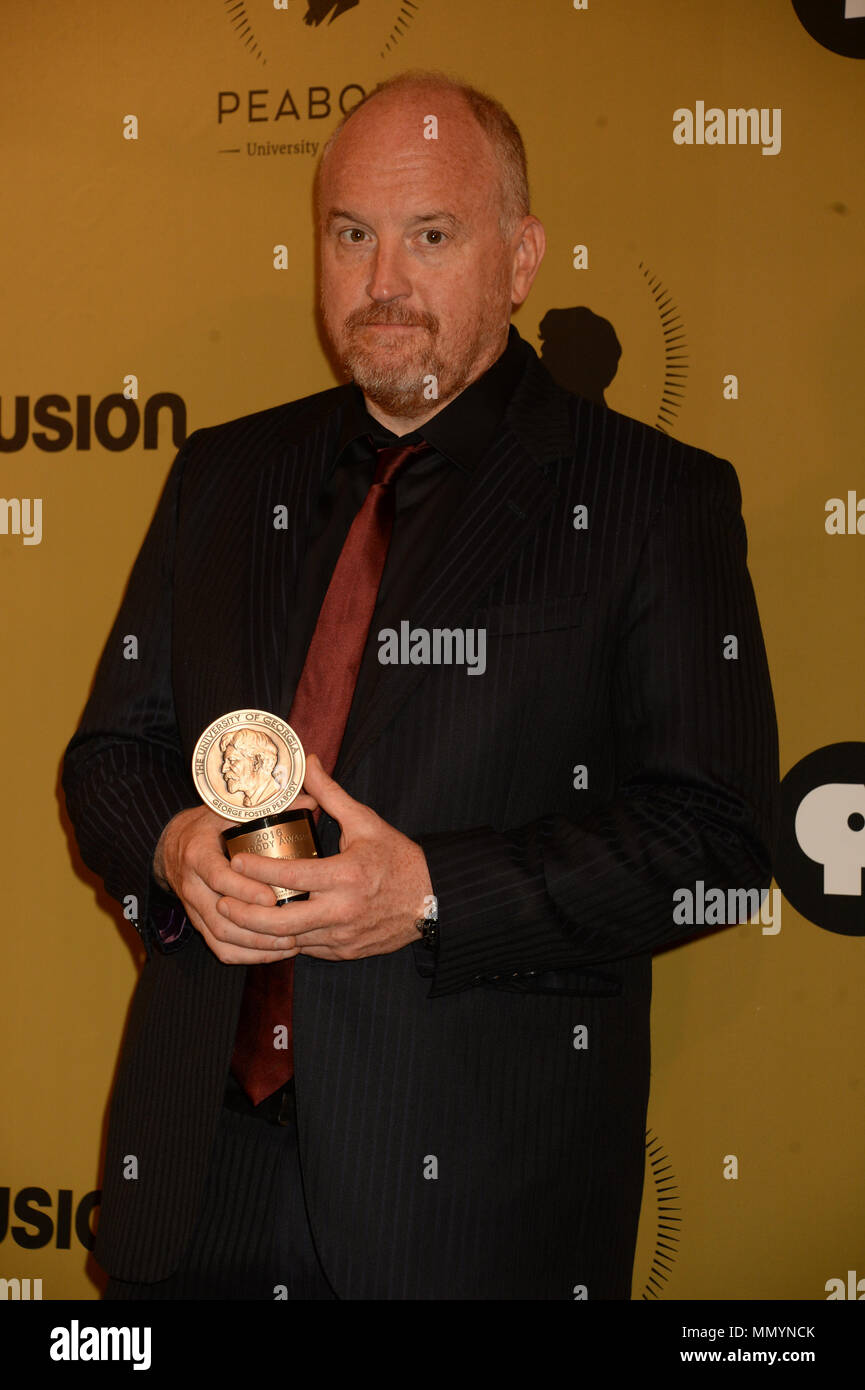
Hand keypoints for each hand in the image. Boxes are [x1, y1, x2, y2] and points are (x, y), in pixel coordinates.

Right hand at [153, 787, 319, 963]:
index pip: (218, 876)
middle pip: (220, 914)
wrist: (172, 844)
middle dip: (257, 926)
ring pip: (220, 936)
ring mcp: (193, 906)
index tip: (272, 898)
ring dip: (256, 945)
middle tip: (292, 928)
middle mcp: (191, 883)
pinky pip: (217, 946)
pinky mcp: (197, 922)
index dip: (244, 889)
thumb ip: (268, 807)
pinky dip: (245, 955)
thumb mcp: (229, 811)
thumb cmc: (208, 825)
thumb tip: (309, 801)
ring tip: (290, 944)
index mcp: (197, 853)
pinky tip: (273, 954)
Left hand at [218, 754, 433, 960]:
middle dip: (246, 915)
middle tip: (222, 901)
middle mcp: (342, 910)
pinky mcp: (345, 952)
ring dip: (260, 933)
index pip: (291, 875)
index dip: (258, 868)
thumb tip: (309, 761)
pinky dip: (286, 940)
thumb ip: (331, 794)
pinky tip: (268, 929)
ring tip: (235, 918)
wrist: (431, 900)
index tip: (234, 859)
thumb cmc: (398, 858)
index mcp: (346, 876)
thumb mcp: (366, 822)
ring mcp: (343, 936)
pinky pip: (307, 949)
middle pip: (281, 922)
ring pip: (290, 941)